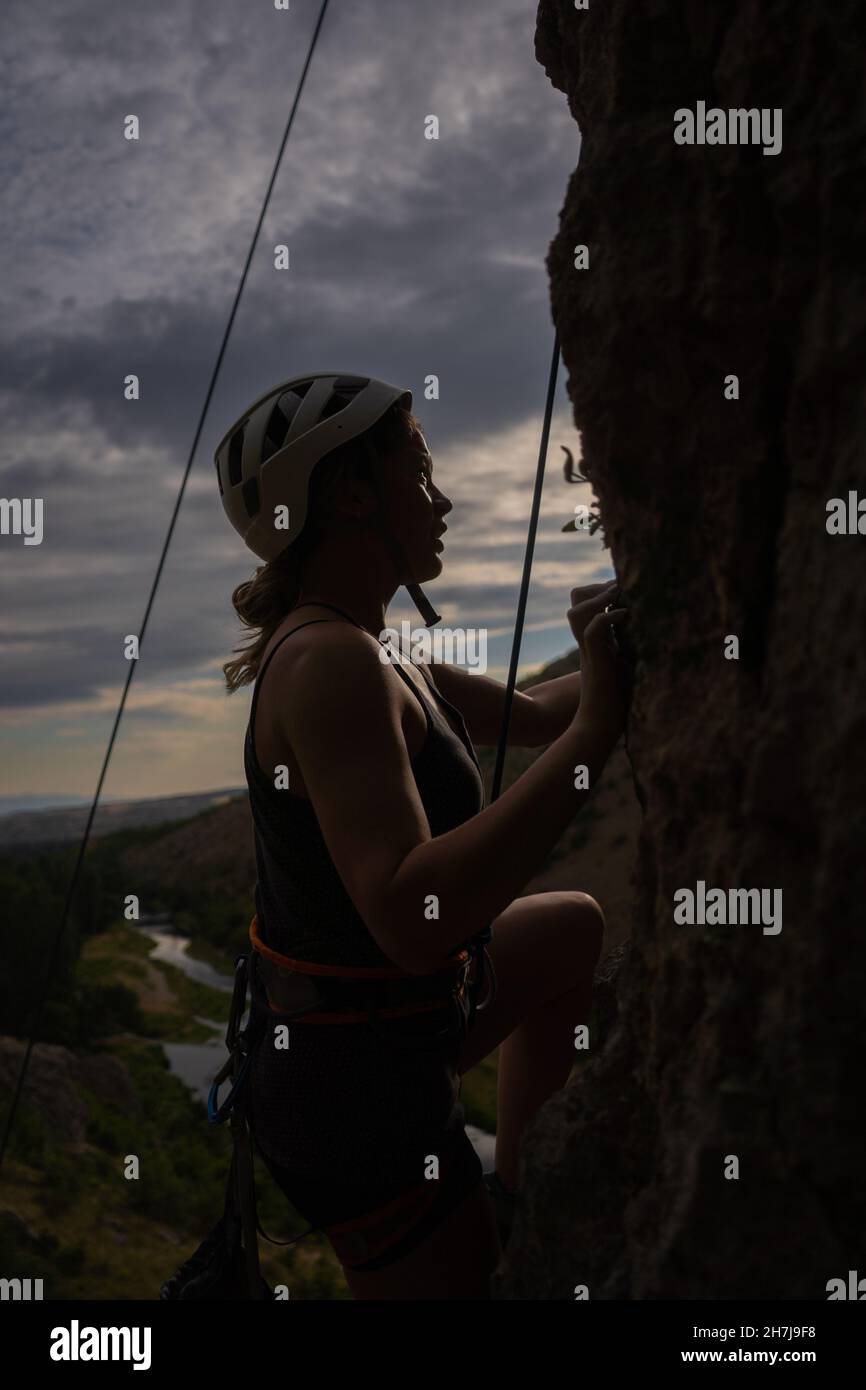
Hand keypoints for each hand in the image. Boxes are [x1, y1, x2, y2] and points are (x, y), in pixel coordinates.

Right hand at [567, 581, 629, 741]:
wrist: (600, 728)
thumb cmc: (617, 706)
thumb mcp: (630, 670)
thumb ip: (634, 653)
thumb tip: (661, 641)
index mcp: (596, 643)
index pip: (588, 605)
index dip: (602, 592)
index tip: (623, 589)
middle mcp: (589, 643)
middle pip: (576, 602)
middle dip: (597, 589)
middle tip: (619, 590)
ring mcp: (589, 652)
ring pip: (577, 612)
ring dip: (599, 599)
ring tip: (619, 596)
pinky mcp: (595, 662)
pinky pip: (593, 630)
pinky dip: (608, 618)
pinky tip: (627, 615)